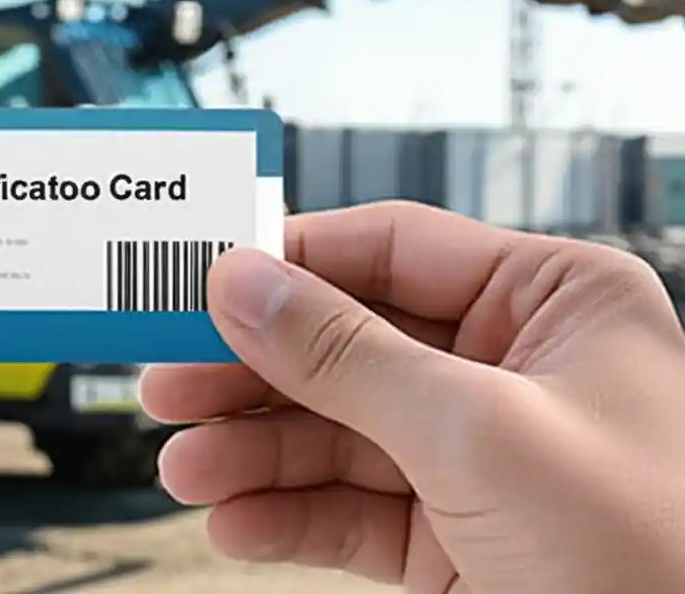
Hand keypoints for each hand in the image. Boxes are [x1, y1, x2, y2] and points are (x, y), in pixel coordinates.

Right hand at [141, 202, 684, 592]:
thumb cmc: (656, 555)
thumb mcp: (481, 434)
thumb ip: (346, 356)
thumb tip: (242, 285)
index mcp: (551, 303)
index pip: (389, 250)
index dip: (288, 263)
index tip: (197, 281)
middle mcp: (510, 370)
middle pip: (344, 344)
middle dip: (252, 372)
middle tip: (169, 385)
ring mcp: (475, 457)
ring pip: (334, 433)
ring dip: (253, 453)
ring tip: (187, 470)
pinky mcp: (452, 538)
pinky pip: (347, 510)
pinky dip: (285, 516)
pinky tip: (234, 520)